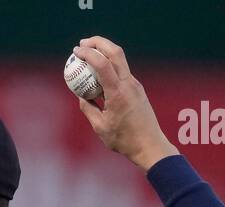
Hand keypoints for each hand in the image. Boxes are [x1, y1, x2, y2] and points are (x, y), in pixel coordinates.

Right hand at [72, 36, 177, 170]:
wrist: (149, 145)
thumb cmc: (124, 140)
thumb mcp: (100, 127)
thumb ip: (88, 109)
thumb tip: (80, 96)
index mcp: (117, 93)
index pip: (102, 64)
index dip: (87, 53)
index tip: (76, 52)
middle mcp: (128, 84)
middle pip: (114, 51)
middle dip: (97, 42)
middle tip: (82, 44)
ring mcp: (135, 84)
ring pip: (119, 58)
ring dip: (104, 51)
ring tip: (89, 54)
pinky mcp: (137, 88)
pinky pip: (121, 70)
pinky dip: (109, 65)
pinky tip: (99, 73)